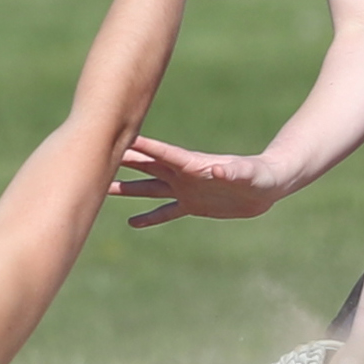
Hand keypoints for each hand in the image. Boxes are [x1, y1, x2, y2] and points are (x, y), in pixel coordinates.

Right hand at [109, 136, 287, 226]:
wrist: (269, 184)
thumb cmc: (261, 174)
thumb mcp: (248, 173)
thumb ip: (233, 171)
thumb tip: (219, 170)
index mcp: (194, 164)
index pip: (162, 154)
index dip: (142, 148)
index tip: (119, 140)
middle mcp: (184, 174)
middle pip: (147, 167)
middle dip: (122, 162)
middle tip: (94, 158)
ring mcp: (186, 189)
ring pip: (150, 188)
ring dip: (128, 189)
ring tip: (102, 189)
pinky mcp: (193, 205)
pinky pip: (166, 211)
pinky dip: (150, 216)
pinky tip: (132, 223)